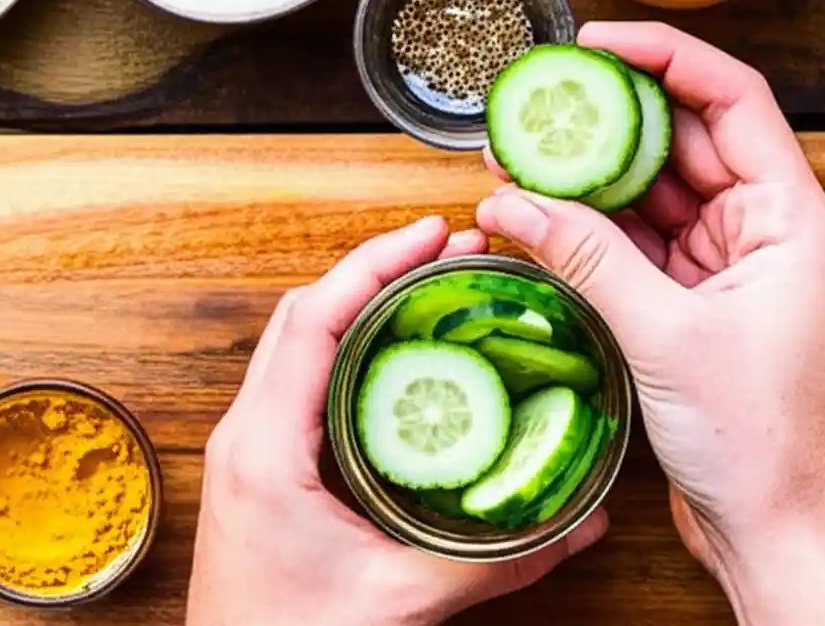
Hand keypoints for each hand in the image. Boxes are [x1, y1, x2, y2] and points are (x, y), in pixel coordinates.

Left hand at [187, 216, 607, 625]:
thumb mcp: (403, 600)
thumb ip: (498, 564)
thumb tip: (579, 529)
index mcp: (266, 449)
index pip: (316, 322)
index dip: (376, 264)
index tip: (434, 235)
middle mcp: (245, 434)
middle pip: (304, 313)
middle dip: (374, 267)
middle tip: (446, 250)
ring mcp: (245, 446)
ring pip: (296, 339)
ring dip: (356, 298)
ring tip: (425, 282)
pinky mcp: (257, 462)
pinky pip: (297, 374)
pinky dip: (343, 340)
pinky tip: (391, 349)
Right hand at [477, 23, 824, 624]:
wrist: (770, 527)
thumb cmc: (759, 441)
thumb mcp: (667, 336)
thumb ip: (587, 259)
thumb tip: (511, 203)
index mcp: (790, 219)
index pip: (733, 100)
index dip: (665, 57)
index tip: (597, 43)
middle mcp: (762, 232)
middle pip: (683, 141)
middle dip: (609, 118)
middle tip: (538, 102)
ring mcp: (725, 268)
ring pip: (652, 194)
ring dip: (590, 177)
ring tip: (519, 158)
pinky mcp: (691, 304)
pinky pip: (636, 246)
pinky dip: (589, 232)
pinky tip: (538, 219)